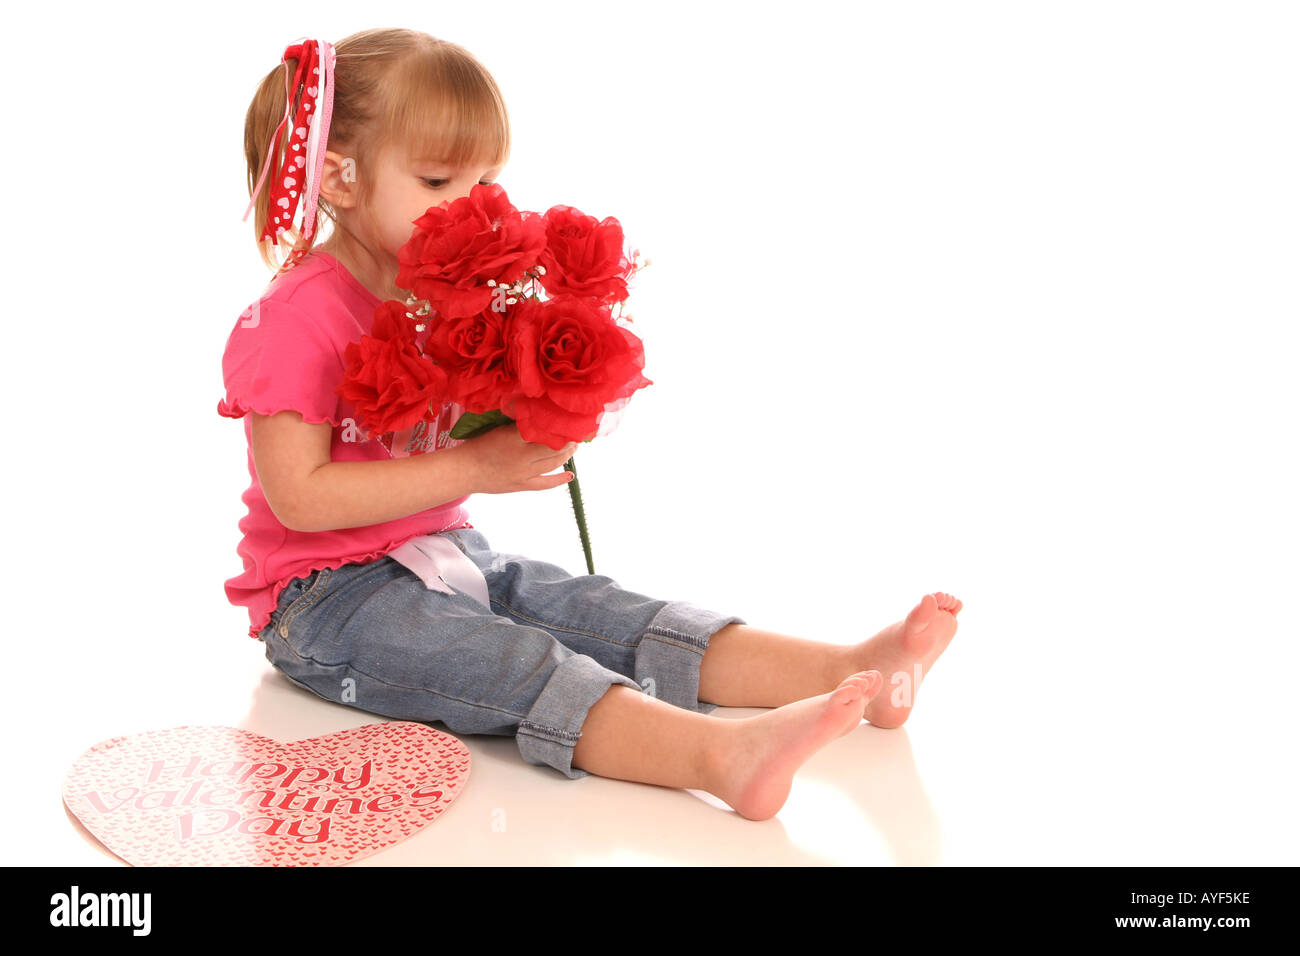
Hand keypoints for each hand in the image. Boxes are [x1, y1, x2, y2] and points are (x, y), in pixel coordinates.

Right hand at [461, 422, 577, 494]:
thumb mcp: (496, 427)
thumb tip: (534, 410)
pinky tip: (570, 475)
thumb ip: (516, 422)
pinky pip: (544, 484)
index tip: (567, 418)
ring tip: (574, 447)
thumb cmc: (476, 445)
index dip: (557, 424)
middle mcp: (522, 457)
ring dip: (566, 454)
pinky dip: (559, 480)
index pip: (543, 428)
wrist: (464, 471)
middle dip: (567, 439)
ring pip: (552, 463)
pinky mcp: (521, 485)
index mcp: (514, 438)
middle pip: (553, 447)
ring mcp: (523, 473)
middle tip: (575, 432)